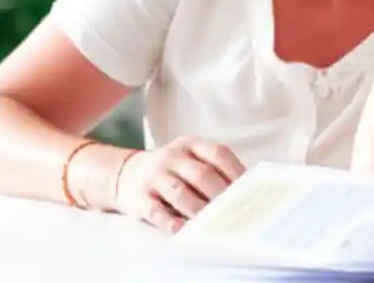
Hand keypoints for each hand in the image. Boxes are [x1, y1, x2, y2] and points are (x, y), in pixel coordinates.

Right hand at [114, 136, 245, 233]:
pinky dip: (169, 221)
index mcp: (190, 145)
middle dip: (220, 193)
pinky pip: (155, 210)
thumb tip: (243, 192)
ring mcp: (154, 176)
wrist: (124, 173)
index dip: (236, 171)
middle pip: (201, 174)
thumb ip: (212, 170)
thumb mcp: (189, 159)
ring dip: (199, 208)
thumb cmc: (170, 170)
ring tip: (214, 222)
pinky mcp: (138, 198)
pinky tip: (181, 229)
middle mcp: (172, 157)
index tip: (250, 189)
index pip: (218, 154)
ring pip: (180, 192)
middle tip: (236, 210)